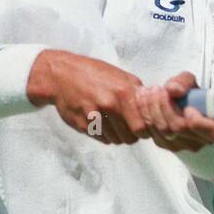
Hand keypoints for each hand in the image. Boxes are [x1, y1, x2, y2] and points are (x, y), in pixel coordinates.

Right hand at [29, 49, 150, 143]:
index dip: (145, 129)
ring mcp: (95, 117)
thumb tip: (154, 109)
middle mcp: (109, 105)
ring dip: (117, 135)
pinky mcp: (83, 126)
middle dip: (132, 135)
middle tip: (128, 126)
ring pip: (116, 140)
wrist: (59, 75)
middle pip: (131, 138)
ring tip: (112, 121)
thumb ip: (136, 92)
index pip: (143, 126)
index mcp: (123, 92)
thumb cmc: (92, 73)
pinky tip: (100, 121)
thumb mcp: (119, 75)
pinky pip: (102, 139)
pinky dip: (104, 134)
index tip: (142, 126)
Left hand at [135, 72, 213, 152]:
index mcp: (212, 129)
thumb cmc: (190, 99)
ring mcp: (179, 145)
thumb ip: (184, 83)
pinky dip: (144, 114)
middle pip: (178, 127)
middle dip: (165, 105)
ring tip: (149, 91)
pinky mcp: (163, 144)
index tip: (188, 107)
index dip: (196, 120)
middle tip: (159, 89)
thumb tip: (174, 90)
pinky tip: (144, 101)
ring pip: (162, 129)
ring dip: (151, 107)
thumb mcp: (192, 85)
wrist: (181, 109)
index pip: (207, 131)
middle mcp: (197, 142)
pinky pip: (151, 132)